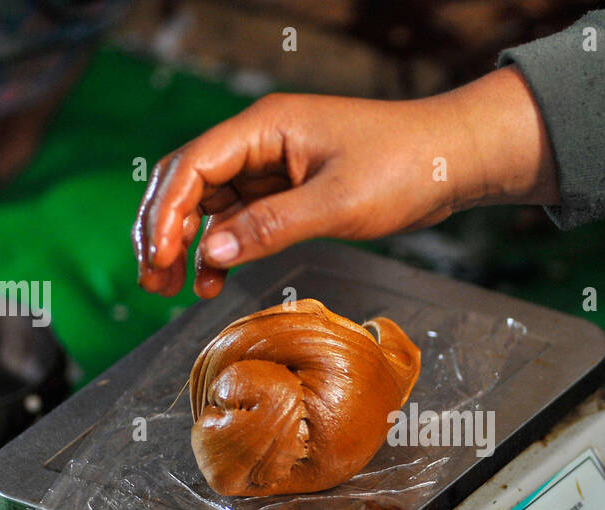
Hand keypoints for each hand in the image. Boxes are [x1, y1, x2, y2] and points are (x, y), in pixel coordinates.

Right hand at [132, 66, 557, 297]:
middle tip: (151, 280)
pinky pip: (242, 217)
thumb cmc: (405, 167)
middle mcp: (262, 140)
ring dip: (189, 243)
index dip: (165, 214)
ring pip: (211, 202)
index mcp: (265, 126)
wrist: (453, 159)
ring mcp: (275, 164)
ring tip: (172, 288)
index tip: (157, 259)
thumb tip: (211, 254)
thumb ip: (271, 227)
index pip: (193, 165)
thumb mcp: (337, 203)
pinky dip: (224, 247)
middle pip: (189, 181)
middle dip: (163, 229)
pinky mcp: (291, 188)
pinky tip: (215, 279)